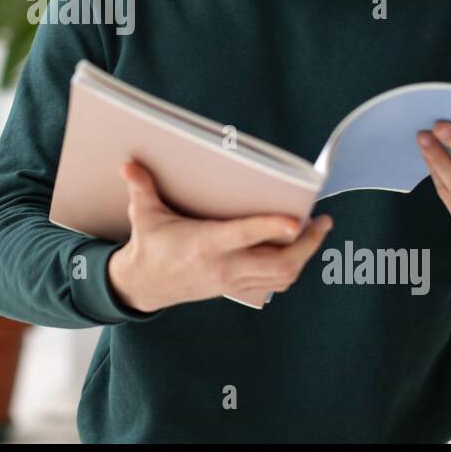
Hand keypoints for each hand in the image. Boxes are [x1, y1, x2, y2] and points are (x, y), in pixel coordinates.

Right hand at [107, 160, 333, 312]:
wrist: (145, 285)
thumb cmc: (150, 246)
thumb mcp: (143, 215)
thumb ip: (141, 188)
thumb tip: (129, 163)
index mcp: (205, 244)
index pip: (245, 236)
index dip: (273, 228)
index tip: (298, 220)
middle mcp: (224, 266)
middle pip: (279, 263)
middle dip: (307, 245)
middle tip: (322, 222)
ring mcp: (233, 281)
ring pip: (283, 276)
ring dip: (305, 256)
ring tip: (317, 232)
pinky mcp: (237, 288)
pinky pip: (275, 283)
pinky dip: (292, 268)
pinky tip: (298, 250)